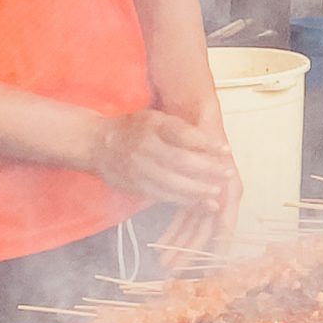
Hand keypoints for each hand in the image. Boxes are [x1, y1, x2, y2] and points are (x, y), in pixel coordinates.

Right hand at [83, 109, 235, 209]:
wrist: (96, 142)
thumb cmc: (134, 129)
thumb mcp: (156, 119)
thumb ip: (181, 130)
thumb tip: (213, 144)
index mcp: (153, 124)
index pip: (183, 134)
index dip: (206, 143)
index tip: (226, 150)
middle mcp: (144, 145)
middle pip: (180, 160)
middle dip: (207, 169)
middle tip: (227, 174)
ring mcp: (137, 167)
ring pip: (171, 182)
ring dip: (197, 190)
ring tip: (216, 194)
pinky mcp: (134, 185)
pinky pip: (162, 196)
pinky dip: (183, 201)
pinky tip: (199, 203)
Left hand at [150, 111, 242, 269]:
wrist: (195, 115)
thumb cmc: (203, 135)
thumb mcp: (207, 155)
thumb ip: (211, 181)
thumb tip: (217, 212)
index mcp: (230, 189)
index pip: (225, 224)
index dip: (219, 246)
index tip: (211, 265)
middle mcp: (222, 196)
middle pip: (207, 231)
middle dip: (190, 251)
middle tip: (174, 268)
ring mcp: (209, 197)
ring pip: (195, 229)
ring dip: (180, 245)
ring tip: (165, 262)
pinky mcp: (195, 195)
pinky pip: (186, 220)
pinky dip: (175, 232)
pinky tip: (164, 245)